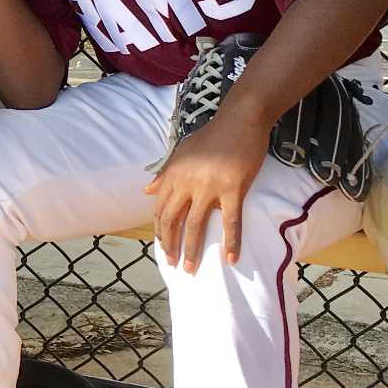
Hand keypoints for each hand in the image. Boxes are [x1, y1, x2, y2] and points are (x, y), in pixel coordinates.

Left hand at [145, 108, 269, 272]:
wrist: (240, 119)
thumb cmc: (213, 135)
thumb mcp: (182, 151)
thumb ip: (165, 173)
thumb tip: (147, 191)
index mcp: (173, 174)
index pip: (160, 209)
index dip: (160, 231)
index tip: (163, 247)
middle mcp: (186, 182)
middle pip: (173, 221)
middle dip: (170, 246)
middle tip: (173, 265)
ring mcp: (209, 186)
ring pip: (195, 225)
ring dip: (192, 251)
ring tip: (191, 268)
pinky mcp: (233, 189)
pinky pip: (230, 221)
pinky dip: (231, 241)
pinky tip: (231, 258)